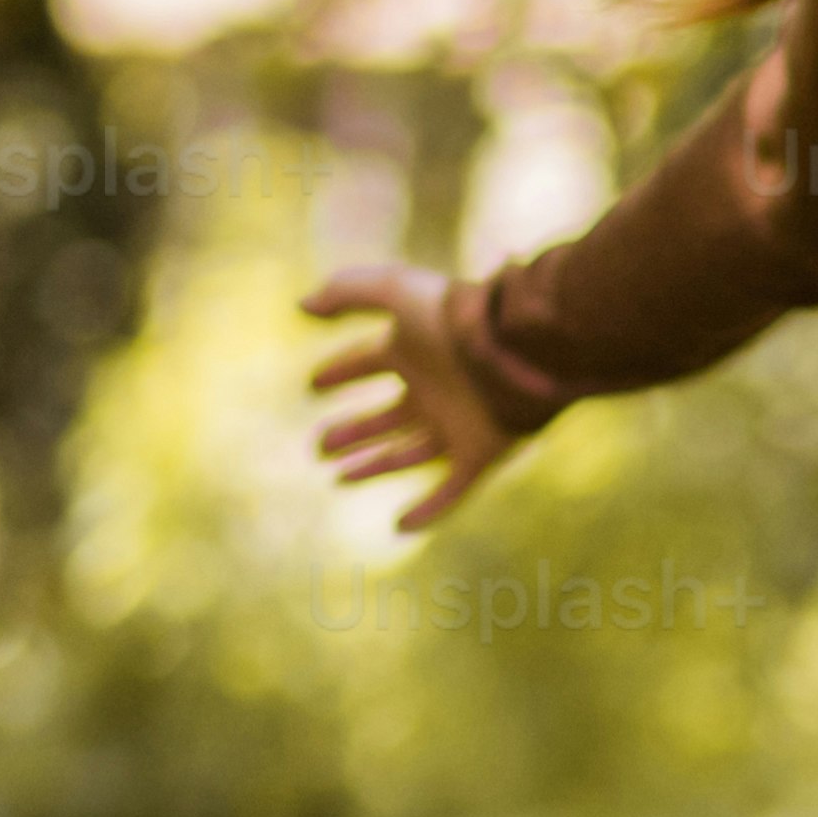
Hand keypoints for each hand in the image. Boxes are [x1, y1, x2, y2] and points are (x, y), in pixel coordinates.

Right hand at [297, 263, 526, 527]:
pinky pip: (451, 492)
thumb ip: (349, 290)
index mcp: (415, 352)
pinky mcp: (478, 455)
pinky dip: (428, 511)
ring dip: (372, 466)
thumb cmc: (454, 320)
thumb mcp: (396, 291)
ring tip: (338, 476)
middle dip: (352, 430)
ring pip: (406, 453)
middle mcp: (433, 391)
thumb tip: (303, 305)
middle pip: (386, 416)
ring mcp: (456, 425)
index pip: (369, 362)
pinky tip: (400, 526)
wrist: (513, 351)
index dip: (341, 372)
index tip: (314, 384)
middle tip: (320, 444)